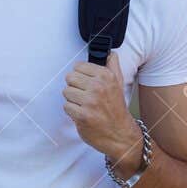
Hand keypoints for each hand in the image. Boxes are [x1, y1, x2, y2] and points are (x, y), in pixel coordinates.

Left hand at [63, 52, 139, 171]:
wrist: (120, 134)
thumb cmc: (116, 108)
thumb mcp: (119, 84)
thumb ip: (113, 67)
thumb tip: (110, 54)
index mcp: (106, 76)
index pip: (78, 66)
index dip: (80, 76)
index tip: (86, 84)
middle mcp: (98, 87)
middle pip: (69, 78)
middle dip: (75, 87)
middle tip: (84, 96)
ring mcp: (90, 101)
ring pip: (66, 92)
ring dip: (73, 100)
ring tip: (84, 105)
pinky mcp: (82, 115)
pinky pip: (66, 106)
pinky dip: (72, 111)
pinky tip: (82, 114)